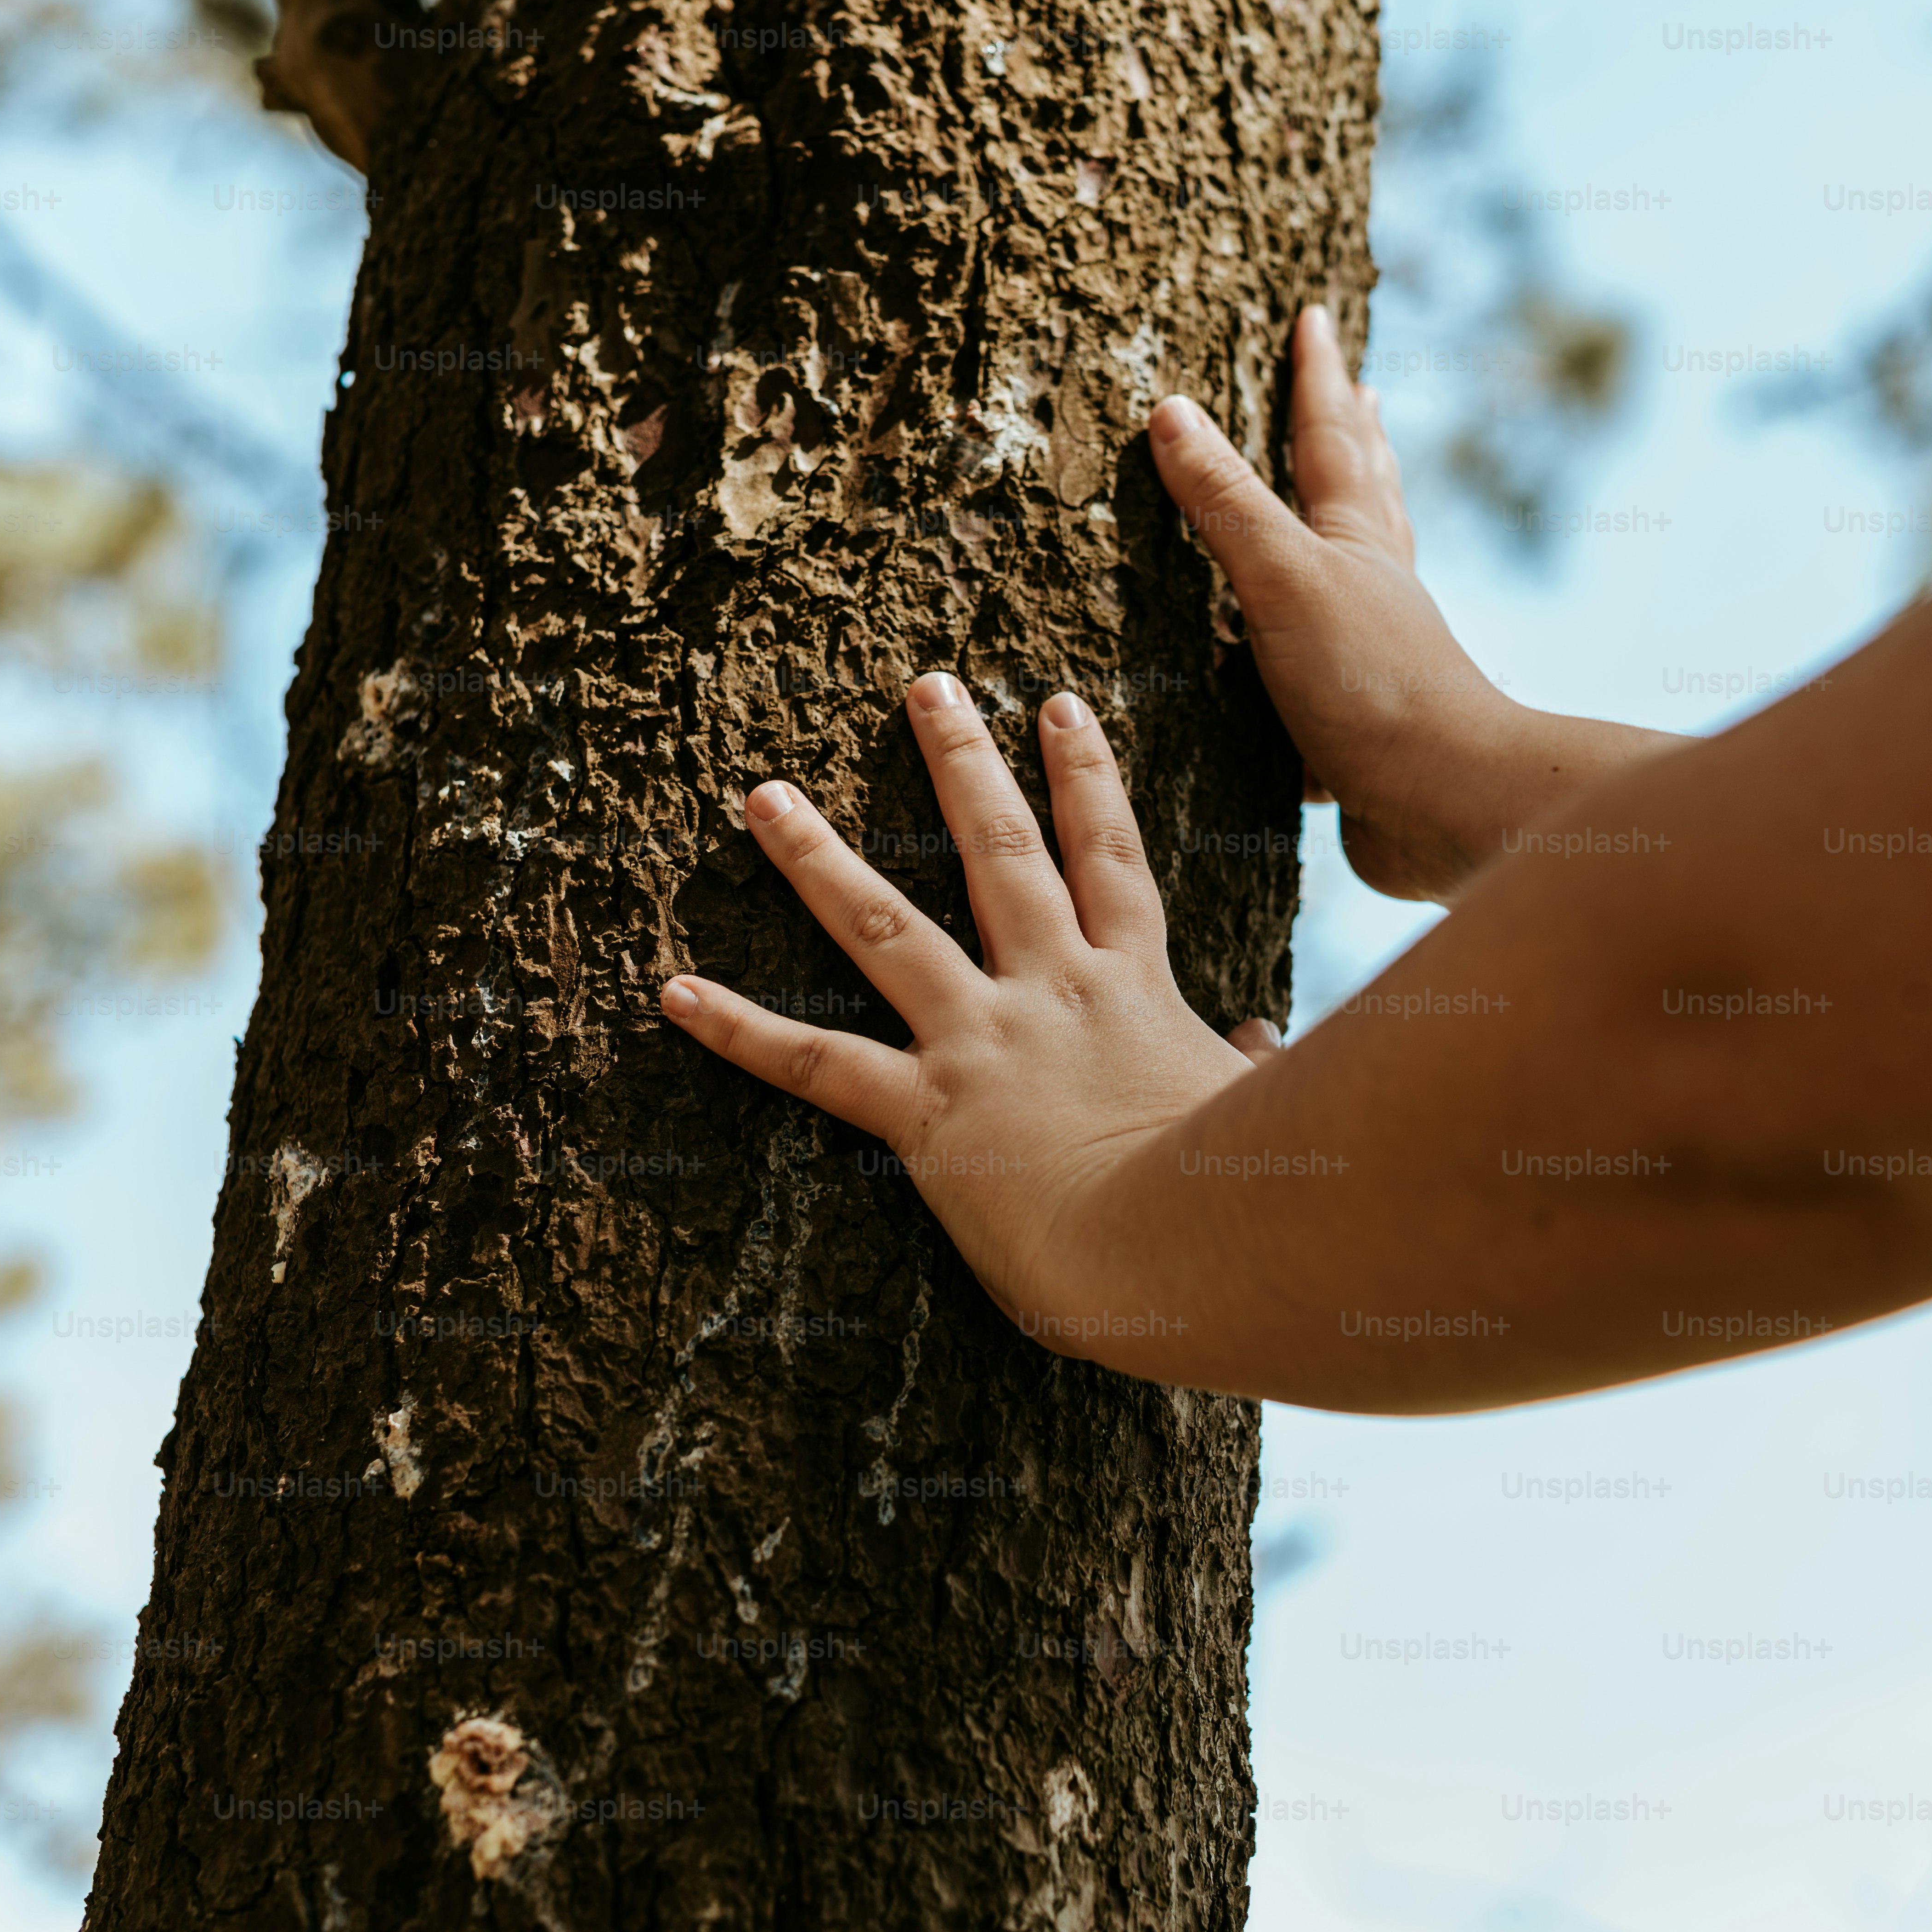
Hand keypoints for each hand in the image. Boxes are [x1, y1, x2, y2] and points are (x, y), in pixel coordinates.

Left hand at [659, 674, 1262, 1342]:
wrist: (1184, 1245)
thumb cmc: (1232, 1193)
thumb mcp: (1249, 1108)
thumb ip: (1244, 1062)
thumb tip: (1259, 1036)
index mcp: (1132, 987)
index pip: (1109, 856)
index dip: (1085, 776)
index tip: (1058, 705)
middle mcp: (1051, 989)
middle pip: (1000, 854)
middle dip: (960, 764)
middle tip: (924, 686)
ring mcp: (983, 1041)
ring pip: (885, 928)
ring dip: (817, 858)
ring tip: (762, 795)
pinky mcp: (927, 1112)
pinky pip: (815, 1064)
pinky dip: (739, 1029)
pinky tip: (672, 990)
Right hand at [1149, 304, 1526, 901]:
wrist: (1443, 802)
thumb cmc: (1373, 683)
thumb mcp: (1285, 578)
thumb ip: (1228, 504)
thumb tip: (1171, 412)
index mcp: (1357, 542)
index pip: (1332, 438)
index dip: (1317, 377)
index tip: (1315, 318)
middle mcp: (1373, 588)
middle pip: (1367, 493)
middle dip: (1355, 438)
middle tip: (1361, 391)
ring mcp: (1371, 653)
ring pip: (1358, 572)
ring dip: (1346, 531)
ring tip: (1344, 505)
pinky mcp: (1359, 722)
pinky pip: (1326, 660)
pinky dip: (1307, 641)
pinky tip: (1292, 657)